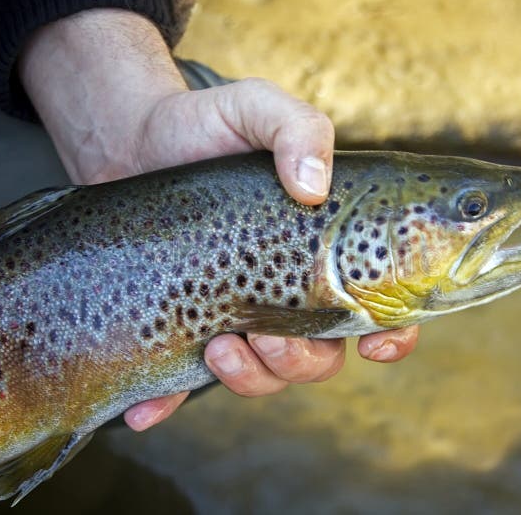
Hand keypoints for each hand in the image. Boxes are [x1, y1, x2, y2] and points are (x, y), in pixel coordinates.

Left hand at [20, 9, 418, 431]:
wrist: (129, 138)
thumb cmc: (205, 125)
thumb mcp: (257, 110)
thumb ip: (299, 130)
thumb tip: (313, 188)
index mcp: (319, 254)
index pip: (376, 309)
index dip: (391, 336)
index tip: (377, 341)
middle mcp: (284, 294)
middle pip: (319, 357)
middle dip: (301, 362)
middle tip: (265, 337)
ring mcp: (233, 315)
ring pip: (264, 376)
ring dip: (249, 378)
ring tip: (217, 345)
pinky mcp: (179, 327)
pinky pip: (178, 384)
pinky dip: (166, 404)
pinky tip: (143, 411)